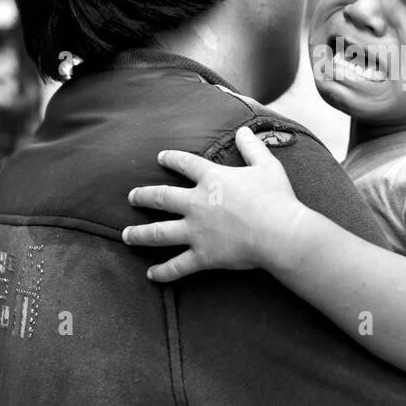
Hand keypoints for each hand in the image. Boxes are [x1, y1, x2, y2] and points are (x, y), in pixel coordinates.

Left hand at [123, 126, 301, 280]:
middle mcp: (196, 203)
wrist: (278, 232)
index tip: (160, 158)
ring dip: (140, 234)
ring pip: (159, 232)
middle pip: (161, 197)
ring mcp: (196, 231)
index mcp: (212, 179)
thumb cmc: (276, 198)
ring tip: (126, 235)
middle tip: (131, 197)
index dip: (171, 159)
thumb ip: (252, 147)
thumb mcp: (266, 166)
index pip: (185, 164)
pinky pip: (178, 266)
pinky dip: (164, 272)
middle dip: (143, 196)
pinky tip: (151, 274)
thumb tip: (243, 131)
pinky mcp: (203, 255)